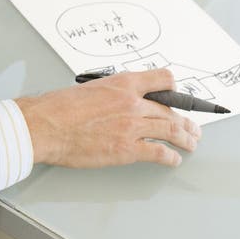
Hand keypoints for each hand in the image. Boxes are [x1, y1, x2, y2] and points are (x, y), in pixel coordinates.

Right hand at [16, 69, 201, 168]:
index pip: (162, 79)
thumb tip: (121, 102)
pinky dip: (171, 157)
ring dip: (185, 138)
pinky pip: (159, 152)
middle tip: (191, 128)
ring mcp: (132, 126)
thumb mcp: (91, 88)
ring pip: (171, 130)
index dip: (172, 88)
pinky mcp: (128, 149)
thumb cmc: (60, 107)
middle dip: (184, 121)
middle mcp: (133, 102)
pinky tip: (174, 159)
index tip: (176, 95)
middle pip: (170, 110)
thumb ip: (112, 94)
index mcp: (123, 83)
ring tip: (191, 143)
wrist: (47, 124)